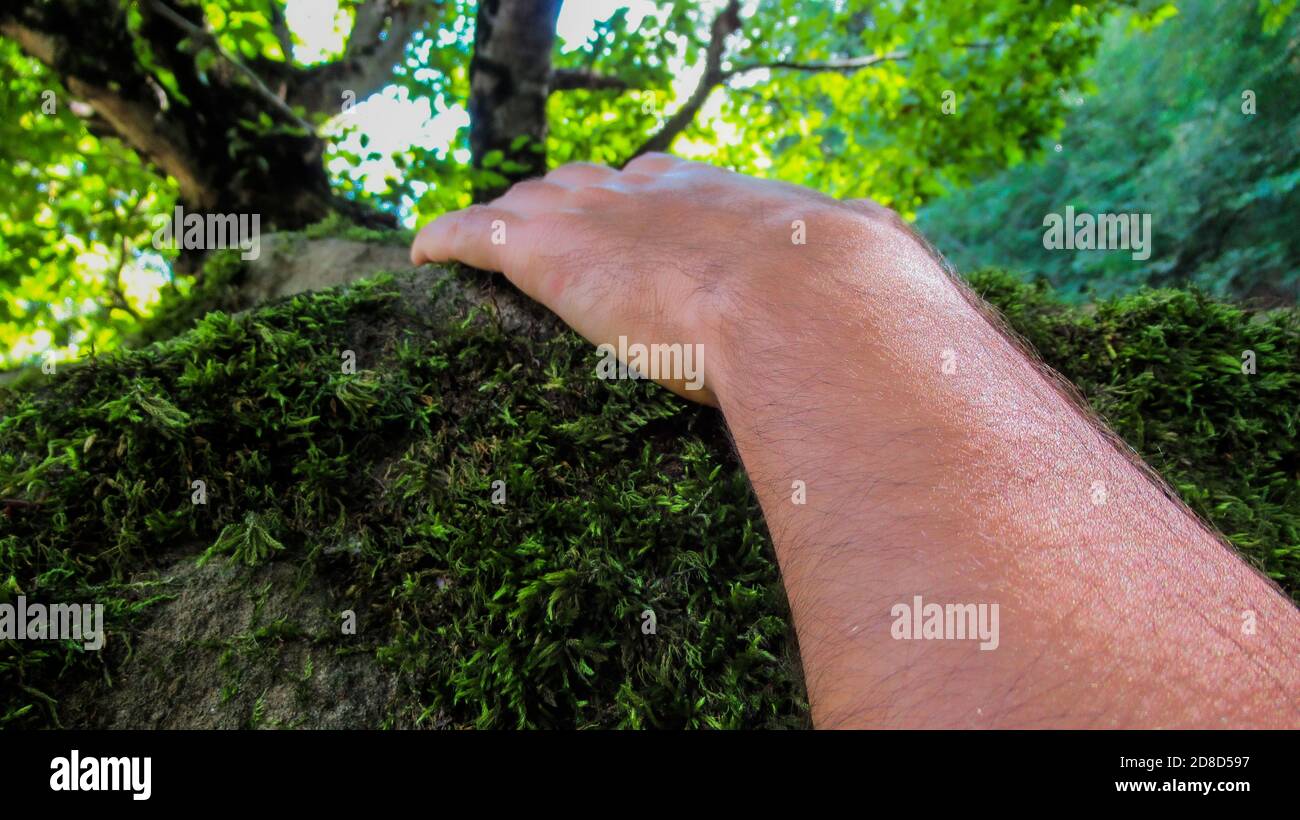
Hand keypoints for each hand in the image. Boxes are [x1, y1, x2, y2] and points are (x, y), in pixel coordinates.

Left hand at [410, 153, 897, 404]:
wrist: (806, 301)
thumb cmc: (845, 298)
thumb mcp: (860, 270)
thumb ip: (864, 273)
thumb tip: (912, 291)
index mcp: (716, 199)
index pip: (660, 183)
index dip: (637, 200)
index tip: (631, 215)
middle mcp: (648, 194)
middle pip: (587, 184)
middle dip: (568, 204)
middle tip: (550, 226)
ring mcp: (594, 218)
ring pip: (530, 205)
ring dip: (510, 223)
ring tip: (491, 241)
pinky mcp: (545, 252)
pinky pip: (476, 235)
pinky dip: (449, 241)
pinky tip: (424, 252)